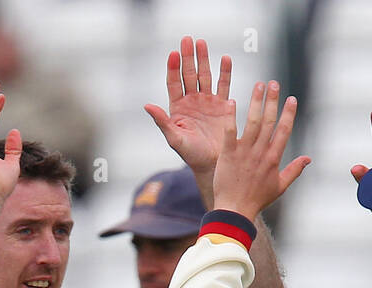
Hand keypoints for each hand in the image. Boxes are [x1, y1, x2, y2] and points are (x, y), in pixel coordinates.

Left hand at [145, 36, 234, 176]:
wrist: (213, 164)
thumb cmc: (191, 154)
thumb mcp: (175, 139)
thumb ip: (162, 121)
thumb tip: (147, 106)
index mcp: (177, 108)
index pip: (174, 83)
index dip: (173, 69)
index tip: (173, 54)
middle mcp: (192, 101)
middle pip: (189, 74)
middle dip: (188, 57)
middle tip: (187, 39)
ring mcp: (207, 101)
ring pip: (205, 76)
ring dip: (203, 59)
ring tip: (201, 42)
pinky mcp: (223, 105)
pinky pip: (224, 85)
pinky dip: (225, 72)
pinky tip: (225, 58)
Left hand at [211, 81, 310, 222]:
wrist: (235, 210)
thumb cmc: (257, 200)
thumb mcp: (280, 186)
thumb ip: (295, 170)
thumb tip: (309, 158)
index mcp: (274, 158)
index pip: (284, 130)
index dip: (289, 113)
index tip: (292, 98)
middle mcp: (261, 151)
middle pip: (269, 121)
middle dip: (272, 100)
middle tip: (274, 83)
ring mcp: (244, 152)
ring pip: (252, 122)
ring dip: (256, 102)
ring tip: (258, 85)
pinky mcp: (228, 154)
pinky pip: (230, 132)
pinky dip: (231, 117)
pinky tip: (232, 101)